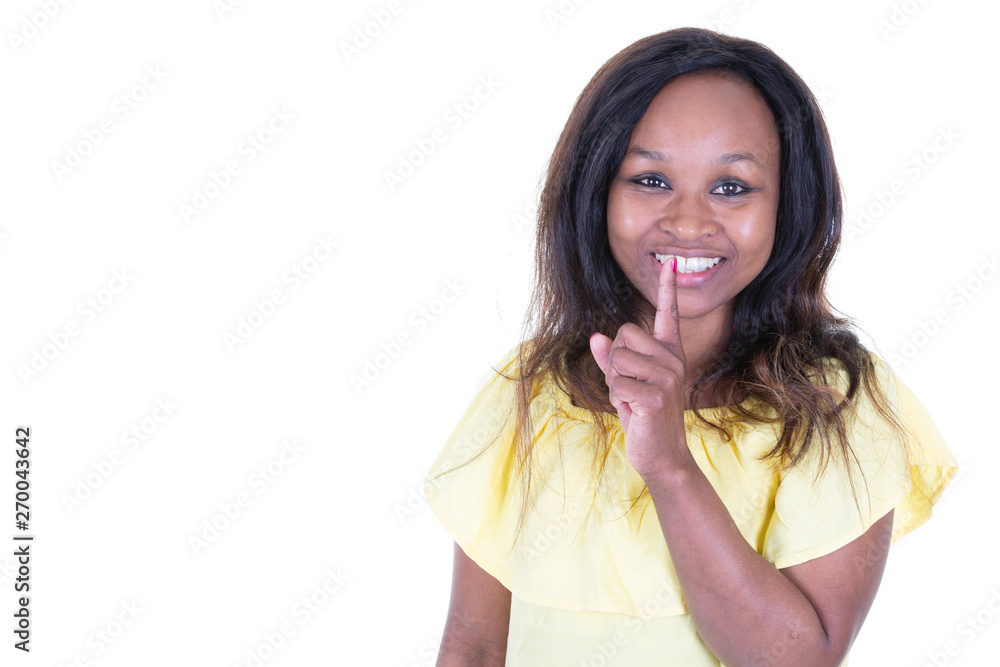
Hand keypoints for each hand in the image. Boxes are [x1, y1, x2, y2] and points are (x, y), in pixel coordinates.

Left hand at [589, 257, 687, 477]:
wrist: (662, 455)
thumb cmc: (644, 417)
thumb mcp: (626, 384)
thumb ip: (613, 360)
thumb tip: (596, 336)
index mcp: (669, 353)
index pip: (669, 314)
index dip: (668, 288)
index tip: (672, 262)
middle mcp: (672, 360)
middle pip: (624, 333)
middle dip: (614, 361)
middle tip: (627, 387)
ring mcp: (667, 377)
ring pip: (616, 359)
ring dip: (613, 382)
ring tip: (630, 400)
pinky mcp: (655, 395)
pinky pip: (616, 383)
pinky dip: (615, 399)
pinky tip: (631, 411)